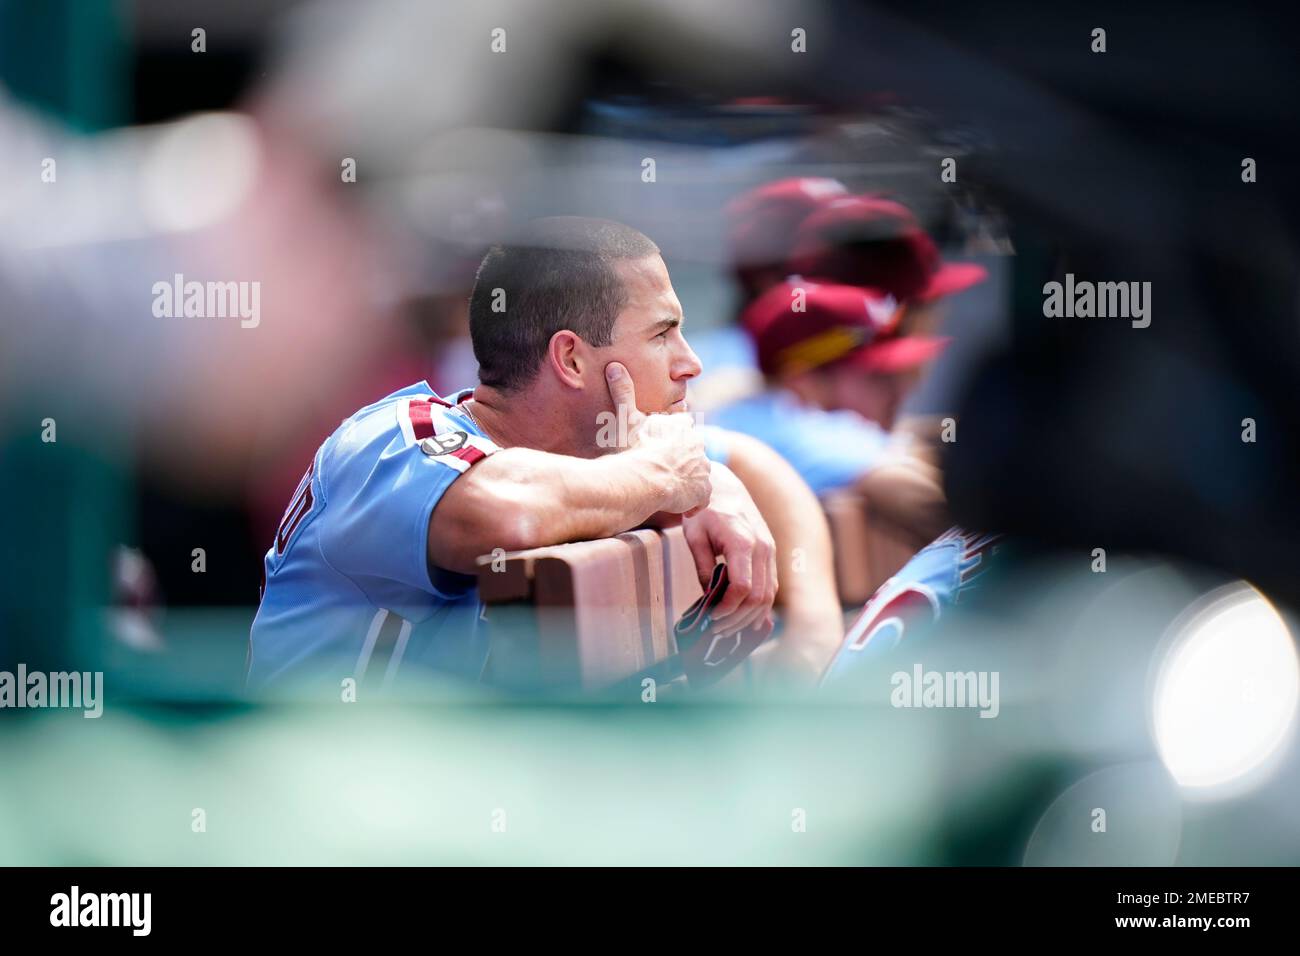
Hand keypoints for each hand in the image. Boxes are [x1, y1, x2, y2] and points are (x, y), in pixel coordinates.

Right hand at [605, 362, 710, 515]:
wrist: (646, 479)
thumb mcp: (627, 418)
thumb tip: (613, 365)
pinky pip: (700, 497)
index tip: (659, 447)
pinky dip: (691, 501)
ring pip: (696, 473)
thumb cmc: (635, 448)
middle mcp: (698, 443)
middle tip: (661, 470)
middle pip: (691, 451)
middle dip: (680, 460)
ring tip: (666, 489)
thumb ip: (623, 392)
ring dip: (685, 481)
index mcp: (681, 425)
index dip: (670, 438)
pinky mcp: (704, 490)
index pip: (682, 426)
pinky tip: (677, 505)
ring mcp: (703, 467)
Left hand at [680, 462, 777, 637]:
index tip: (711, 617)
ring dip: (750, 616)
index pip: (742, 588)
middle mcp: (763, 548)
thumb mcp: (695, 537)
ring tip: (728, 626)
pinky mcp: (771, 553)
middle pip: (759, 597)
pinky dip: (760, 605)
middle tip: (717, 630)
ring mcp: (770, 550)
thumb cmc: (705, 510)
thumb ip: (703, 567)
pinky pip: (771, 585)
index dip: (727, 608)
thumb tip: (709, 597)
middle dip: (738, 618)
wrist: (724, 486)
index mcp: (743, 542)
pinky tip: (745, 617)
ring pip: (769, 595)